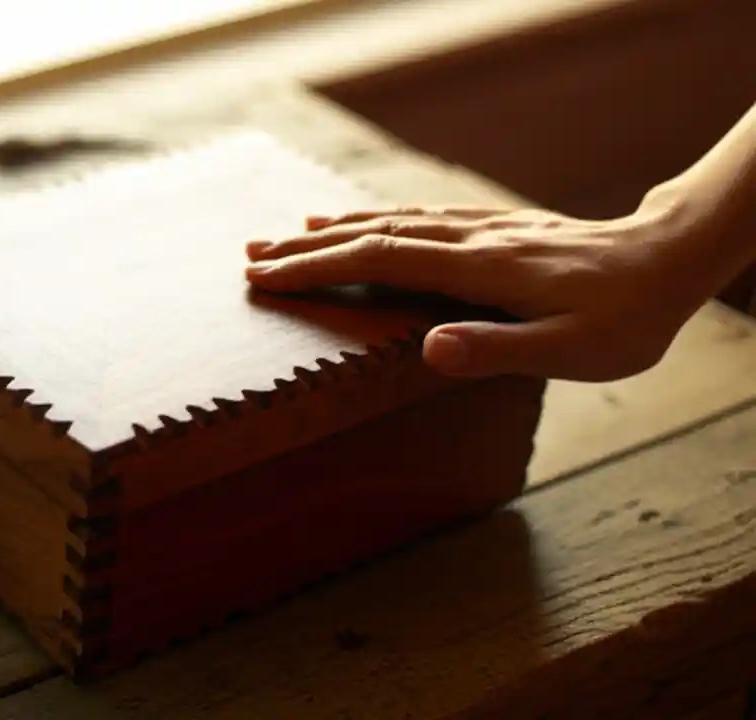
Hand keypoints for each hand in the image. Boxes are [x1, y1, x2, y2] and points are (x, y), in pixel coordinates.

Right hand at [243, 192, 720, 381]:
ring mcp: (479, 228)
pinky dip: (373, 218)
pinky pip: (416, 216)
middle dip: (304, 250)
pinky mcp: (491, 227)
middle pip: (371, 235)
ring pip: (389, 220)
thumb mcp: (572, 351)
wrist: (669, 259)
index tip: (265, 278)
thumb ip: (499, 350)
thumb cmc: (625, 318)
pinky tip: (359, 222)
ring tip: (281, 237)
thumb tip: (427, 349)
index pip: (379, 261)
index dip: (316, 269)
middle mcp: (469, 239)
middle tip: (248, 259)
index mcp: (478, 270)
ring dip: (331, 230)